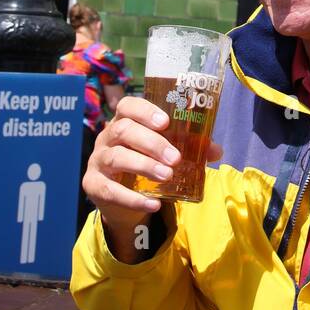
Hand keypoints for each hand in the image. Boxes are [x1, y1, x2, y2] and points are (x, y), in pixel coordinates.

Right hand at [84, 96, 223, 230]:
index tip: (165, 121)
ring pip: (115, 157)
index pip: (127, 106)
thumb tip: (216, 151)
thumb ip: (188, 149)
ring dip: (143, 165)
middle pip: (123, 130)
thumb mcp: (163, 154)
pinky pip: (110, 190)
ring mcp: (97, 161)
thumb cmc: (145, 166)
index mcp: (123, 122)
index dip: (144, 110)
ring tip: (167, 176)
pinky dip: (133, 198)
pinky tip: (154, 203)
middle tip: (175, 158)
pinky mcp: (93, 185)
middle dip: (151, 143)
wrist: (123, 201)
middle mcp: (106, 138)